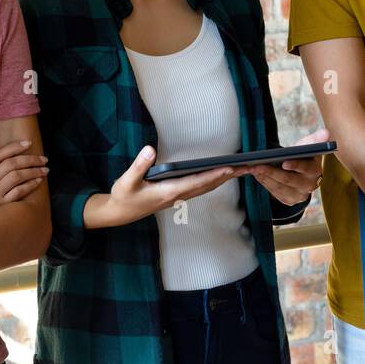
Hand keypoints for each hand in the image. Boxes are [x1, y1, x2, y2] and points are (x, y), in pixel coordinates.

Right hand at [0, 139, 47, 220]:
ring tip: (45, 170)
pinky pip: (19, 192)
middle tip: (43, 159)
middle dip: (30, 159)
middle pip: (10, 164)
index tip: (28, 143)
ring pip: (16, 176)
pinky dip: (31, 185)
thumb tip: (12, 161)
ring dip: (34, 171)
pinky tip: (38, 182)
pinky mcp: (0, 208)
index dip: (13, 147)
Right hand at [85, 144, 241, 228]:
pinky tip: (218, 177)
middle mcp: (176, 196)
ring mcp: (177, 198)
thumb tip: (150, 150)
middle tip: (245, 167)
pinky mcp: (175, 196)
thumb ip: (139, 165)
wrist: (119, 213)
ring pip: (205, 188)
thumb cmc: (123, 196)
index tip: (229, 169)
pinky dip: (212, 182)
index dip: (213, 175)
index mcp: (168, 192)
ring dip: (222, 180)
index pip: (196, 182)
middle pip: (206, 186)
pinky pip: (199, 189)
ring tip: (238, 170)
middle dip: (226, 177)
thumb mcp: (126, 180)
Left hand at [250, 127, 328, 205]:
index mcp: (315, 171)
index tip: (284, 162)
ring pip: (279, 187)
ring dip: (264, 177)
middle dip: (271, 172)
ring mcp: (299, 195)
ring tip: (252, 168)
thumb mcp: (309, 147)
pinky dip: (264, 182)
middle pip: (288, 179)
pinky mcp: (289, 200)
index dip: (295, 165)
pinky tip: (255, 174)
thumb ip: (315, 140)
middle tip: (257, 165)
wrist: (300, 173)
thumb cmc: (304, 156)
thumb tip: (326, 132)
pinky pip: (274, 192)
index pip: (306, 168)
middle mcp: (309, 186)